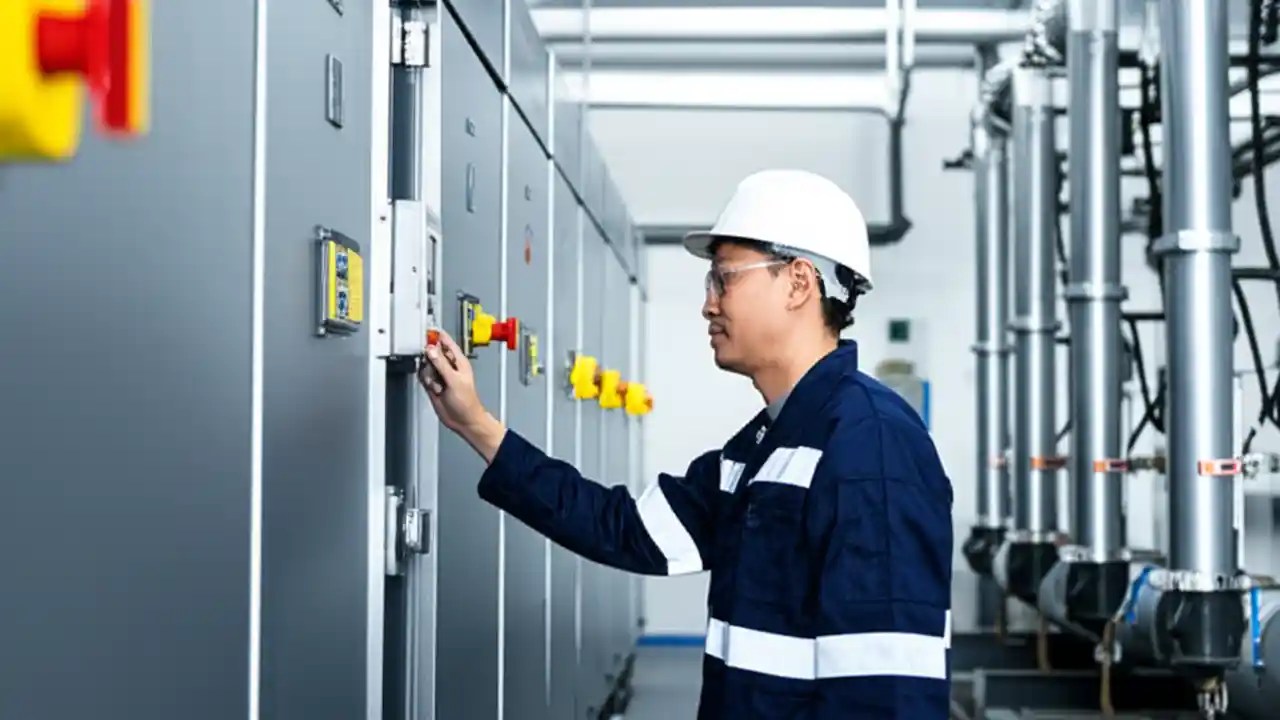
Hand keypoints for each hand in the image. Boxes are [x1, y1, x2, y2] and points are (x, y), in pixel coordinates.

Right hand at [419, 330, 505, 460]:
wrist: (463, 419)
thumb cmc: (467, 401)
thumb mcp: (454, 380)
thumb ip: (441, 364)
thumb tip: (431, 350)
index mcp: (458, 361)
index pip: (446, 342)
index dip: (437, 336)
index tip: (427, 331)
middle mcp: (449, 367)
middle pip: (433, 353)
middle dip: (429, 359)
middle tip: (432, 367)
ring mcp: (441, 375)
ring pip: (426, 365)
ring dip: (428, 374)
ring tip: (437, 384)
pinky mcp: (434, 384)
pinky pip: (424, 377)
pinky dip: (426, 381)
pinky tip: (433, 388)